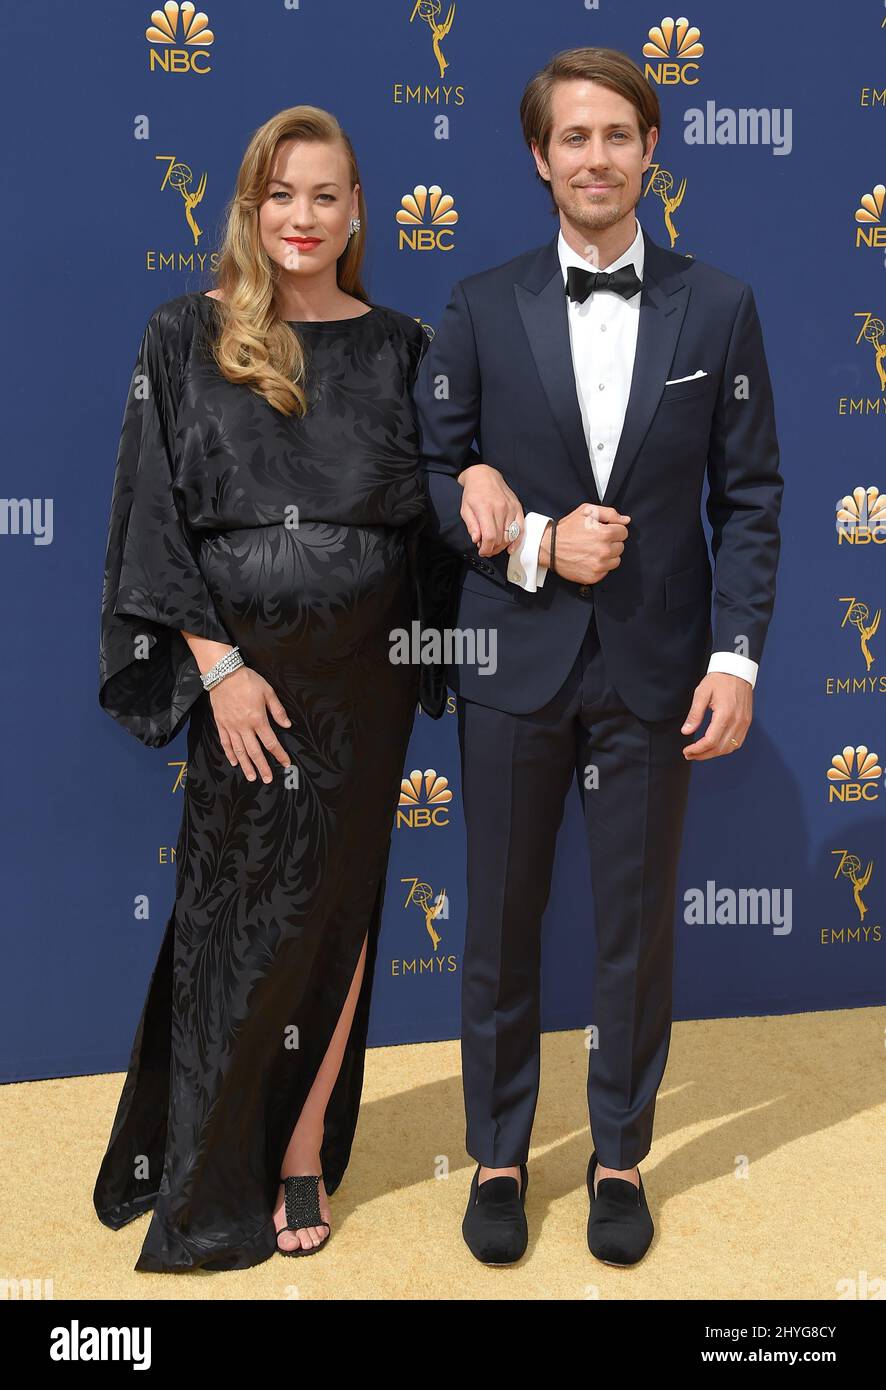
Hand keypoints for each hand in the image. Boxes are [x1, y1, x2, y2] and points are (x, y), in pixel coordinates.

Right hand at [208, 666, 292, 782]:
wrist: (223, 673)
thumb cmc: (247, 680)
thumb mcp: (268, 691)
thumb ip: (277, 710)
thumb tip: (287, 724)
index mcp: (257, 719)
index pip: (271, 742)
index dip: (279, 754)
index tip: (285, 763)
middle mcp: (244, 726)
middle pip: (254, 751)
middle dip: (262, 767)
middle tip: (267, 779)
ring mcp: (231, 726)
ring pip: (239, 751)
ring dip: (246, 765)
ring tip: (251, 777)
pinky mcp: (221, 724)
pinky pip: (225, 742)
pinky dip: (230, 754)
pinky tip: (234, 762)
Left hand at [457, 463, 524, 557]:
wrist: (485, 476)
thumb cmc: (473, 493)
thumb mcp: (465, 509)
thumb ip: (471, 525)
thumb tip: (477, 540)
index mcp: (485, 508)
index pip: (490, 536)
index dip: (486, 548)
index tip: (482, 551)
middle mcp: (500, 508)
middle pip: (501, 538)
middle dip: (493, 548)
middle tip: (486, 549)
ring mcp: (511, 508)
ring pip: (510, 536)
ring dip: (502, 546)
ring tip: (494, 546)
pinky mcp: (518, 508)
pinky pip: (521, 528)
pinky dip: (516, 540)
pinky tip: (510, 547)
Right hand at [540, 503, 630, 582]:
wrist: (549, 548)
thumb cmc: (567, 529)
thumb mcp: (586, 511)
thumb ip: (609, 513)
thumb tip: (626, 520)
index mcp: (605, 534)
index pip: (623, 533)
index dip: (613, 529)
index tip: (603, 530)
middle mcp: (604, 551)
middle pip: (621, 547)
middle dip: (611, 542)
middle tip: (595, 540)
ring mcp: (599, 566)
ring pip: (615, 560)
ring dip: (608, 555)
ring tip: (592, 550)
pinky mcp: (594, 577)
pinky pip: (606, 571)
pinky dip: (600, 566)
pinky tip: (588, 559)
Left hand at [681, 673, 751, 759]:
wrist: (737, 670)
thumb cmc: (719, 679)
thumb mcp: (701, 693)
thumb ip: (694, 714)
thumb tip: (686, 732)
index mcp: (725, 714)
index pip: (710, 741)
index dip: (697, 750)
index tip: (687, 751)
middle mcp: (737, 721)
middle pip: (720, 748)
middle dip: (703, 755)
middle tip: (690, 755)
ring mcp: (744, 722)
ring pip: (730, 748)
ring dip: (714, 754)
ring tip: (700, 753)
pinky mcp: (747, 722)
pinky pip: (737, 742)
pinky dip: (725, 748)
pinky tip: (715, 747)